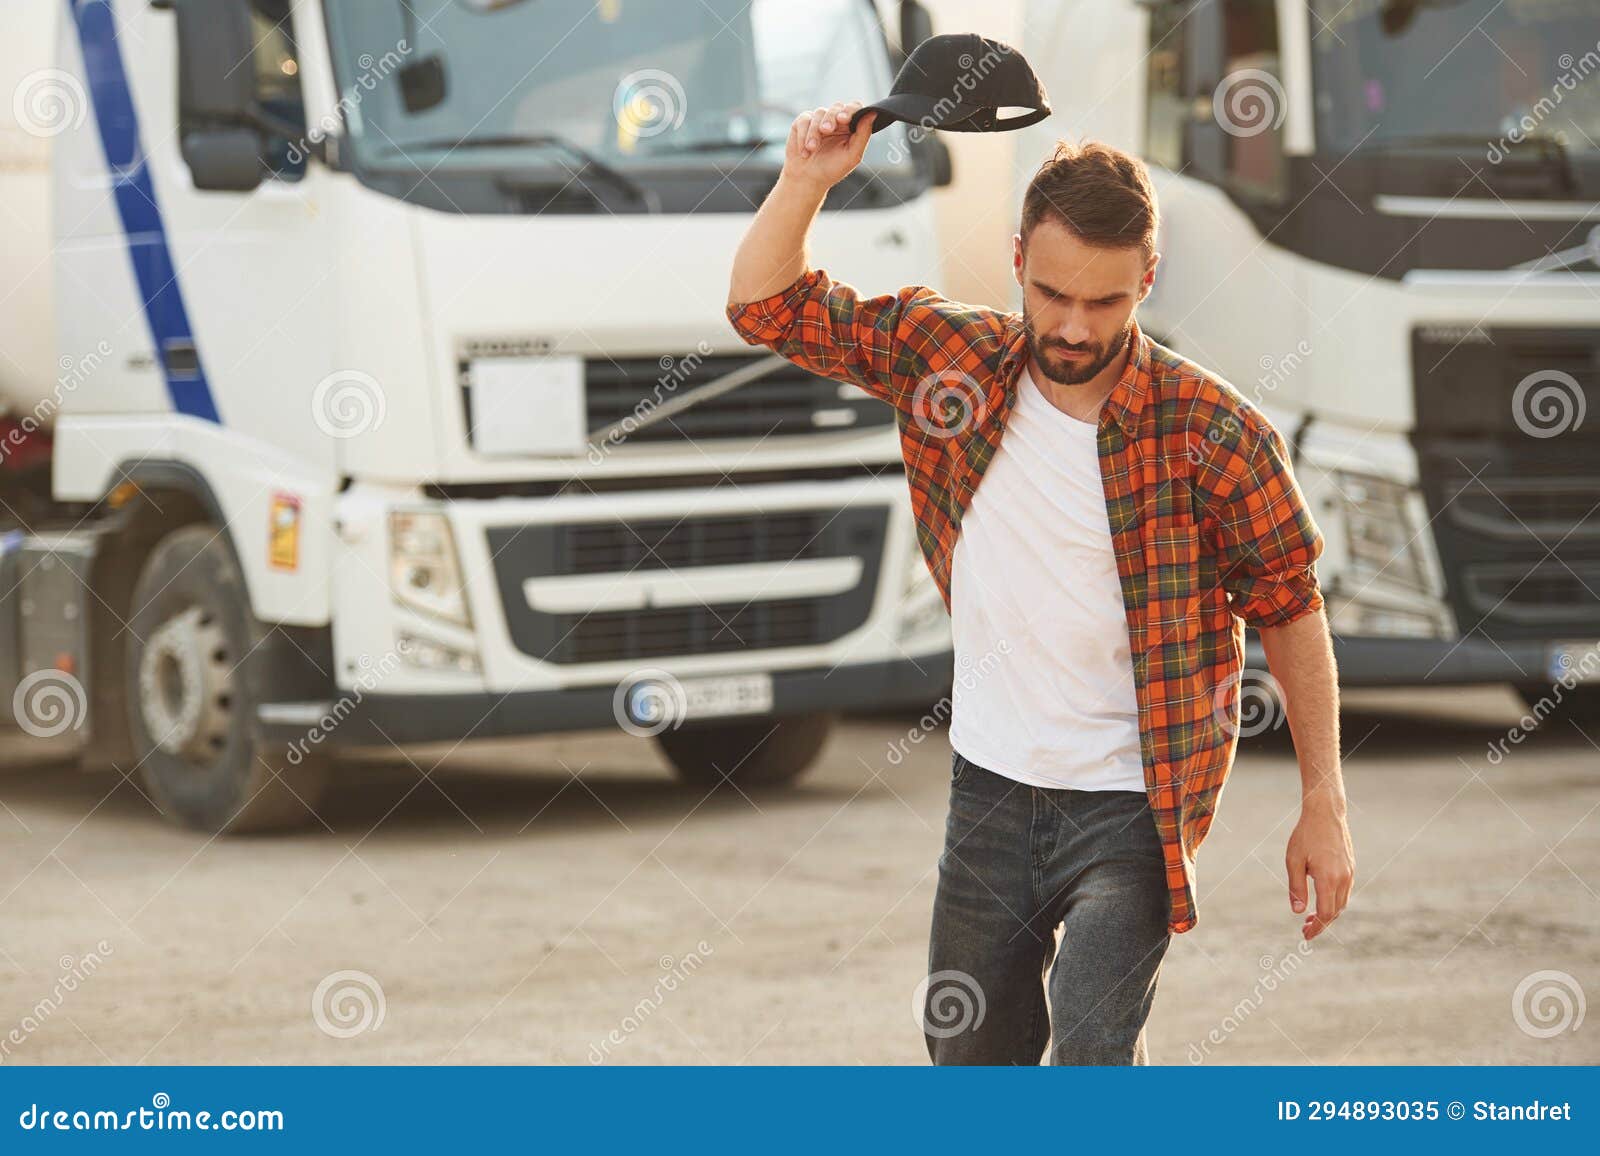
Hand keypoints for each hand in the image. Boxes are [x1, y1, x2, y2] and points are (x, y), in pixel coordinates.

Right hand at [784, 101, 872, 192]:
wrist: (807, 179)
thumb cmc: (831, 169)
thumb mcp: (852, 156)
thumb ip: (863, 134)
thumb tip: (873, 114)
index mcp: (850, 127)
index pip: (854, 108)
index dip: (850, 110)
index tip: (844, 119)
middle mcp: (835, 121)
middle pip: (836, 107)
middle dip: (831, 118)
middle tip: (826, 130)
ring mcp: (819, 120)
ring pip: (819, 113)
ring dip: (814, 131)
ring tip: (812, 148)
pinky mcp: (803, 122)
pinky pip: (804, 120)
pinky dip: (803, 135)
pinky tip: (804, 150)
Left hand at [1285, 796, 1353, 940]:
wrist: (1325, 813)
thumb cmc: (1305, 835)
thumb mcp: (1294, 861)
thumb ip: (1296, 887)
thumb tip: (1298, 912)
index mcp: (1329, 879)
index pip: (1326, 913)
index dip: (1317, 927)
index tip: (1305, 936)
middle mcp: (1344, 878)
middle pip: (1336, 911)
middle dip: (1322, 924)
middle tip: (1305, 929)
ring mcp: (1350, 873)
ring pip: (1342, 902)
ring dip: (1329, 913)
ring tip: (1311, 918)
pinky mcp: (1351, 867)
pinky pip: (1345, 891)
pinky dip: (1335, 901)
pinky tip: (1322, 900)